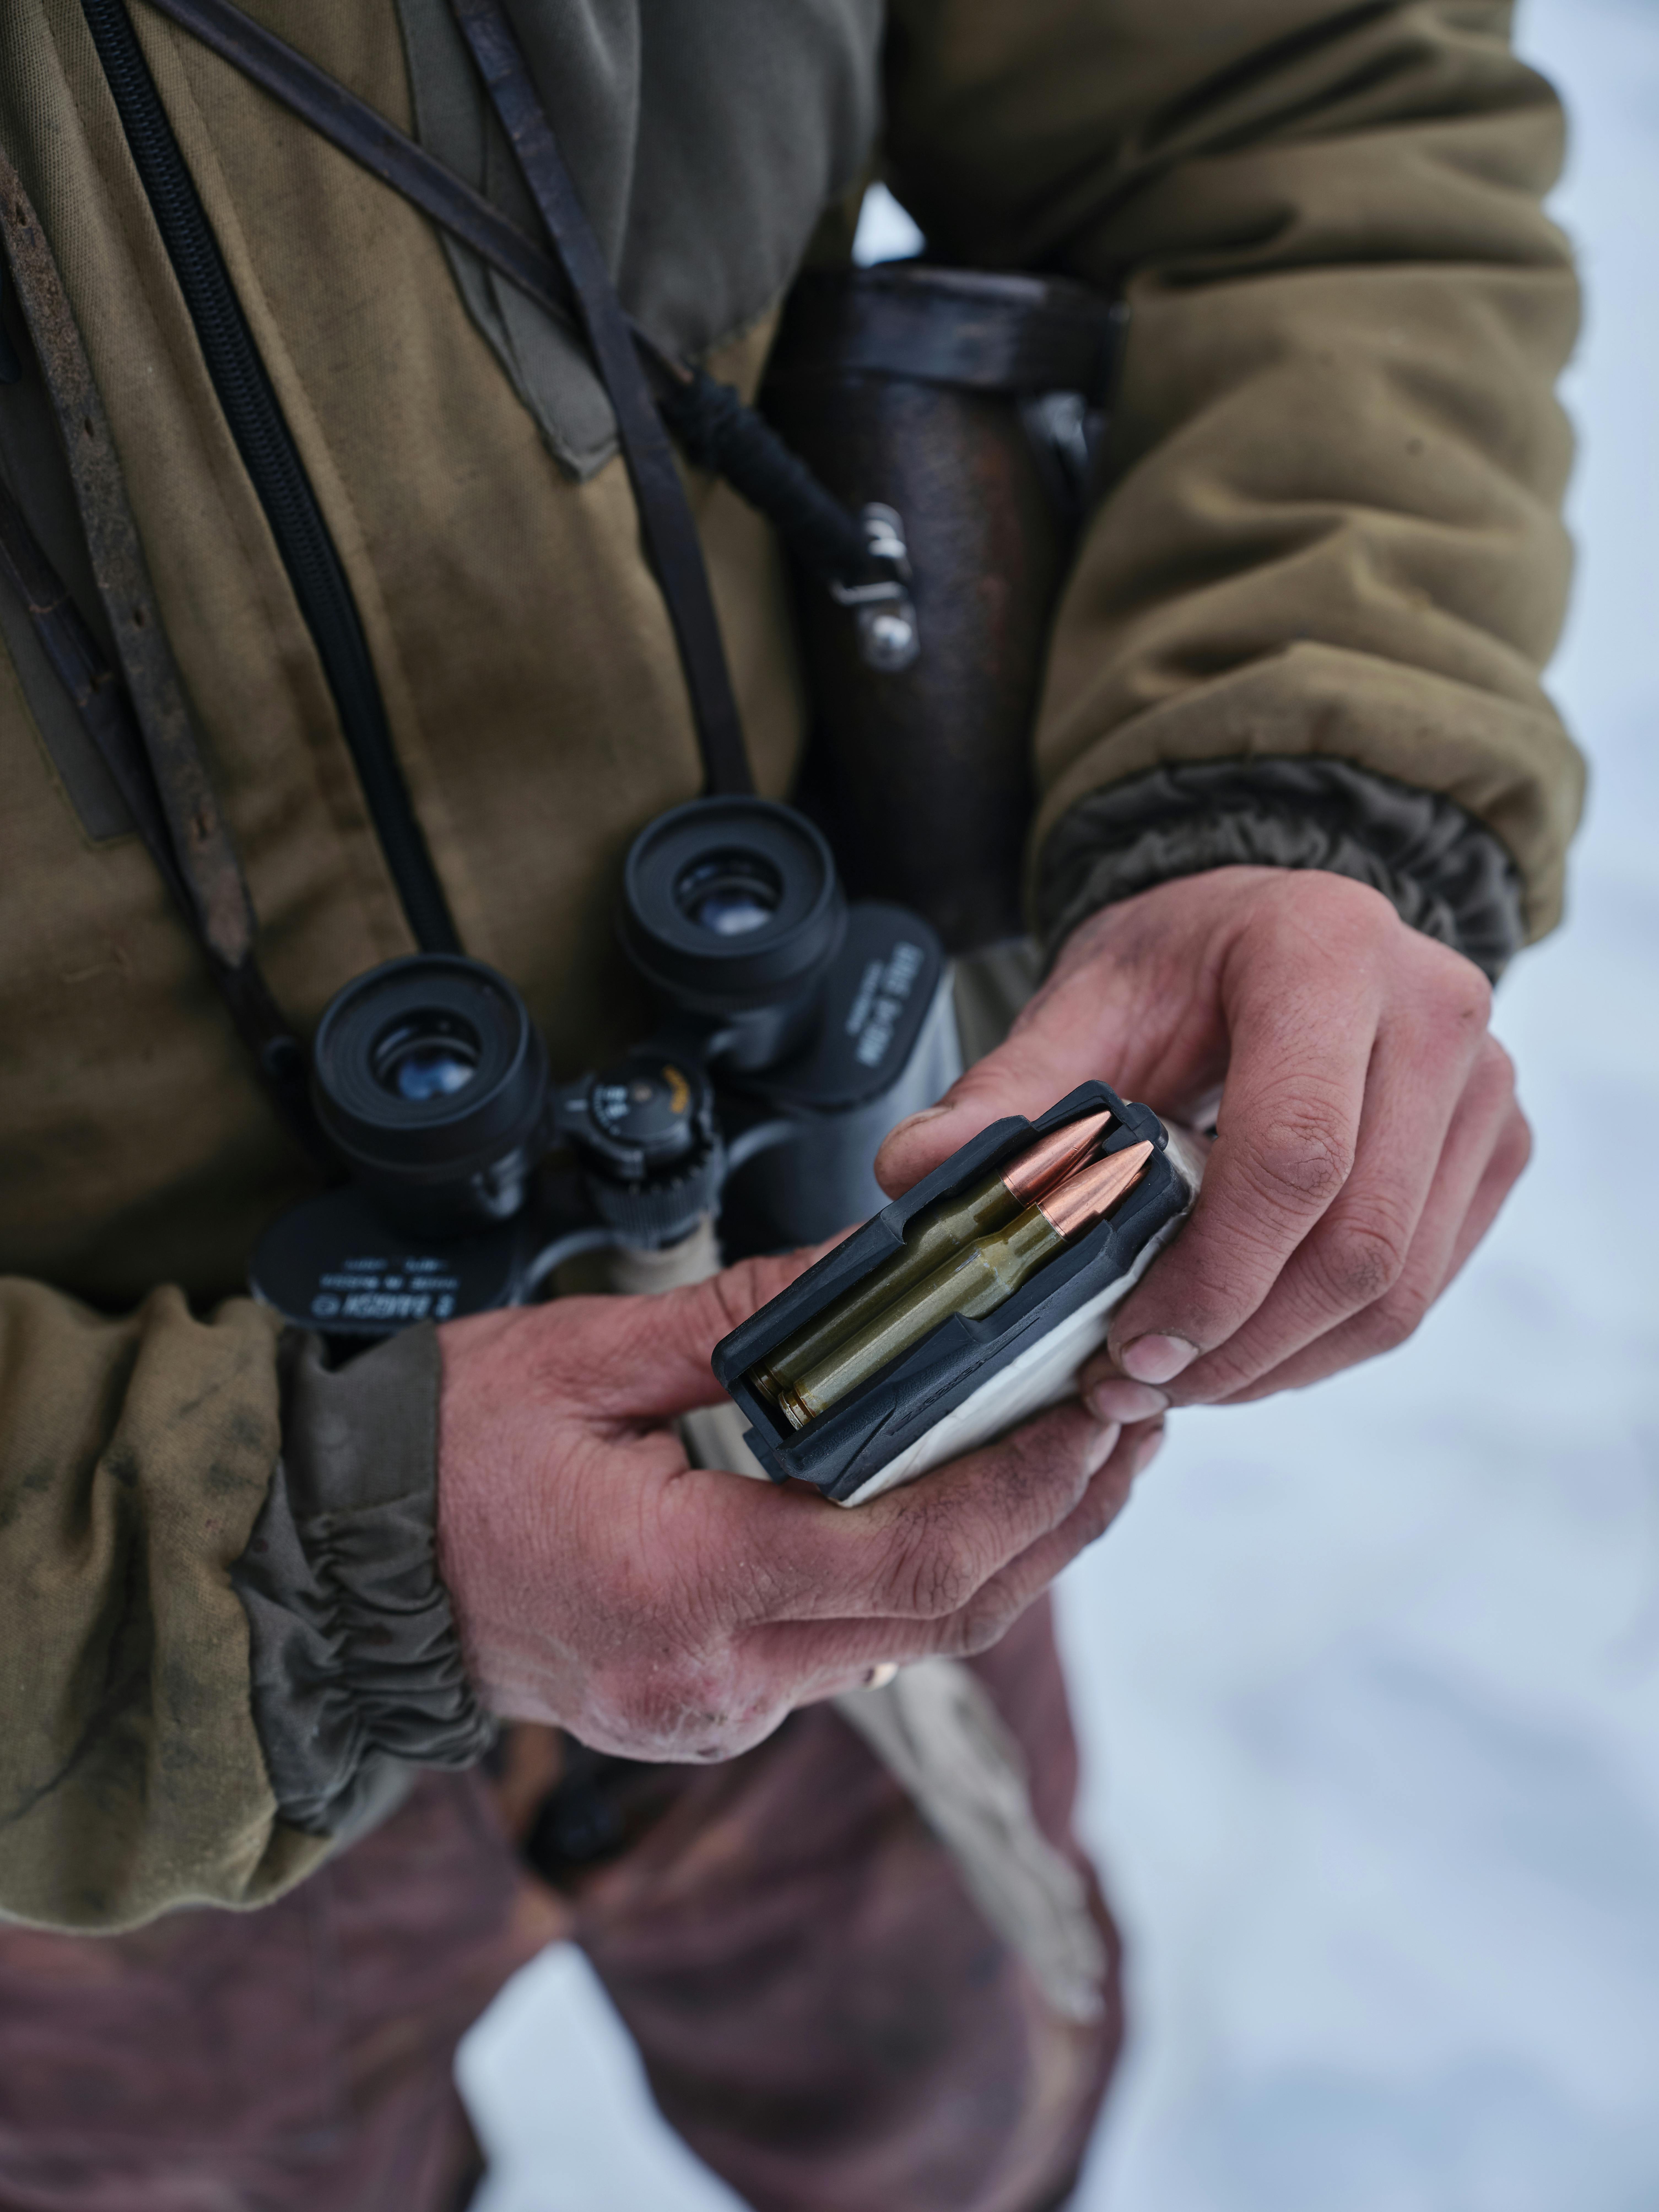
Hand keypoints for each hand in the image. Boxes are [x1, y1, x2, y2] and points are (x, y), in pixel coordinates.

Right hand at [436, 1256, 1155, 1759]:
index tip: (1099, 1418)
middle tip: (1128, 1427)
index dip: (1029, 1491)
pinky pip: (856, 1649)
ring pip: (914, 1642)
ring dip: (1009, 1553)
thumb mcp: (584, 1356)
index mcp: (677, 1586)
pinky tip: (968, 1504)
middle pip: (941, 1613)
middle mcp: (711, 1679)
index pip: (910, 1554)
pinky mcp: (712, 1709)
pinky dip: (931, 1578)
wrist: (345, 1568)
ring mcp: (713, 1711)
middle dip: (1056, 1521)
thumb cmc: (439, 1455)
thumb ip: (741, 1318)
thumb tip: (868, 1267)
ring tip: (1079, 1458)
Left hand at [876, 866, 1528, 1413]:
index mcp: (1327, 953)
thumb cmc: (1180, 966)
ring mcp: (1484, 1085)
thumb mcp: (1083, 1000)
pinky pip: (1422, 1287)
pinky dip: (1325, 1342)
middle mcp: (1434, 1011)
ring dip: (1280, 1362)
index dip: (1215, 1276)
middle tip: (1135, 1382)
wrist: (1272, 932)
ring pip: (1398, 1288)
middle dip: (1239, 1342)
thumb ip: (1008, 1093)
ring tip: (1177, 1377)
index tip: (1127, 1344)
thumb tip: (919, 1172)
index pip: (1297, 1155)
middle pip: (1356, 1242)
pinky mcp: (1495, 1147)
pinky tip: (1242, 1345)